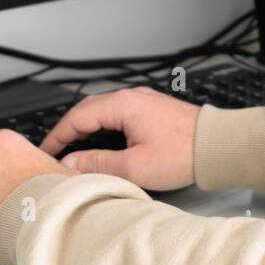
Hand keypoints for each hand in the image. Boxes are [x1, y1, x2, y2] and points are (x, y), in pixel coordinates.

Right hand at [40, 86, 200, 191]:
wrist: (218, 146)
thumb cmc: (184, 153)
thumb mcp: (134, 166)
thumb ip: (98, 164)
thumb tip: (71, 163)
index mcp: (123, 105)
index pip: (77, 117)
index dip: (57, 136)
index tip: (46, 152)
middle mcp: (132, 97)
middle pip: (87, 110)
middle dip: (68, 130)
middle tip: (55, 151)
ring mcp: (144, 102)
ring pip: (103, 111)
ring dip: (86, 128)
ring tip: (75, 149)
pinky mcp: (153, 110)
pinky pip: (119, 114)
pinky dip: (104, 127)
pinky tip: (103, 143)